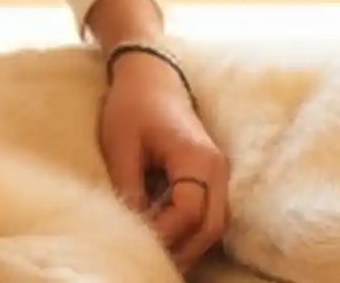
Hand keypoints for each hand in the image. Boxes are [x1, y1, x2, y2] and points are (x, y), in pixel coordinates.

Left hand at [99, 51, 228, 272]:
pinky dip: (190, 230)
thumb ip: (130, 190)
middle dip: (184, 251)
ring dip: (189, 244)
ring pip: (215, 224)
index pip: (189, 212)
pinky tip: (165, 238)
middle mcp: (216, 169)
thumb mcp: (121, 147)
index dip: (164, 234)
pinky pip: (209, 213)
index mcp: (196, 158)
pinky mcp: (210, 175)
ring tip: (157, 257)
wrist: (151, 76)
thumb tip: (134, 231)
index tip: (135, 242)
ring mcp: (217, 173)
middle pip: (212, 226)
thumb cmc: (132, 107)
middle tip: (151, 263)